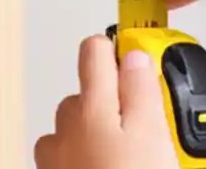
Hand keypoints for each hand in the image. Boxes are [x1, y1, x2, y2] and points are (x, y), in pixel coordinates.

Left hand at [34, 36, 179, 168]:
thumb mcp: (151, 135)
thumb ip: (141, 90)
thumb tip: (134, 56)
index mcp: (88, 107)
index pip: (94, 50)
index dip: (119, 49)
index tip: (140, 59)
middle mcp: (63, 128)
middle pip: (87, 93)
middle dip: (114, 101)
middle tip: (148, 123)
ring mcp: (54, 158)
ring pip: (77, 129)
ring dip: (99, 134)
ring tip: (132, 156)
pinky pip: (71, 157)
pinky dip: (88, 158)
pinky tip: (113, 168)